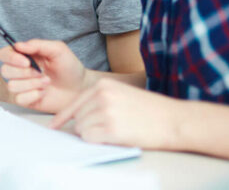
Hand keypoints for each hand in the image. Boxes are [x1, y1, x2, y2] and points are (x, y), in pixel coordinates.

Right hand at [0, 39, 89, 112]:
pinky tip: (44, 93)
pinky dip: (33, 95)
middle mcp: (21, 70)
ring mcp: (23, 86)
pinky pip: (20, 99)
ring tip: (46, 82)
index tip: (26, 62)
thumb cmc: (69, 68)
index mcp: (25, 55)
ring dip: (32, 84)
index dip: (11, 58)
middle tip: (41, 72)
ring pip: (12, 85)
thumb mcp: (58, 50)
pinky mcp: (26, 100)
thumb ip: (38, 44)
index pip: (4, 54)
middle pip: (5, 70)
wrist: (80, 88)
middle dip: (25, 73)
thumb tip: (18, 45)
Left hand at [50, 78, 179, 148]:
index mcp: (103, 85)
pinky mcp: (111, 128)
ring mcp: (105, 111)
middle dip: (87, 128)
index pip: (75, 103)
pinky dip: (97, 142)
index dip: (63, 118)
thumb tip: (77, 118)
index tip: (53, 127)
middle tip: (109, 130)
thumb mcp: (122, 95)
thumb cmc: (150, 111)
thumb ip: (100, 101)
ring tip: (116, 132)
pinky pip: (90, 138)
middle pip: (77, 118)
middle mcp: (101, 96)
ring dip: (94, 135)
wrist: (174, 120)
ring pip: (82, 129)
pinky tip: (114, 138)